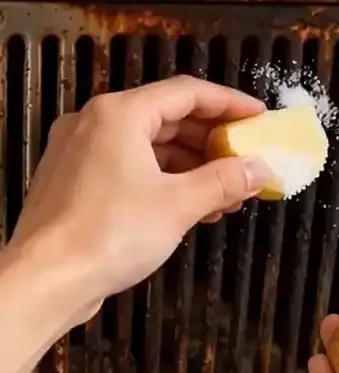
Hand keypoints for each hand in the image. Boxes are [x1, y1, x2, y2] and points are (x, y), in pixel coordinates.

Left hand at [11, 76, 270, 320]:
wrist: (45, 280)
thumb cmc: (110, 234)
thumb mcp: (179, 205)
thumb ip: (224, 181)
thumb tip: (260, 169)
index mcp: (119, 114)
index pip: (187, 92)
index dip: (229, 103)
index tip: (260, 117)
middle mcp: (95, 122)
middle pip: (166, 117)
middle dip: (212, 141)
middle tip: (248, 159)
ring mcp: (79, 152)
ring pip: (147, 146)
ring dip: (191, 166)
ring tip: (228, 193)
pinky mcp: (73, 181)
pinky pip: (128, 167)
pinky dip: (163, 181)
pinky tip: (192, 208)